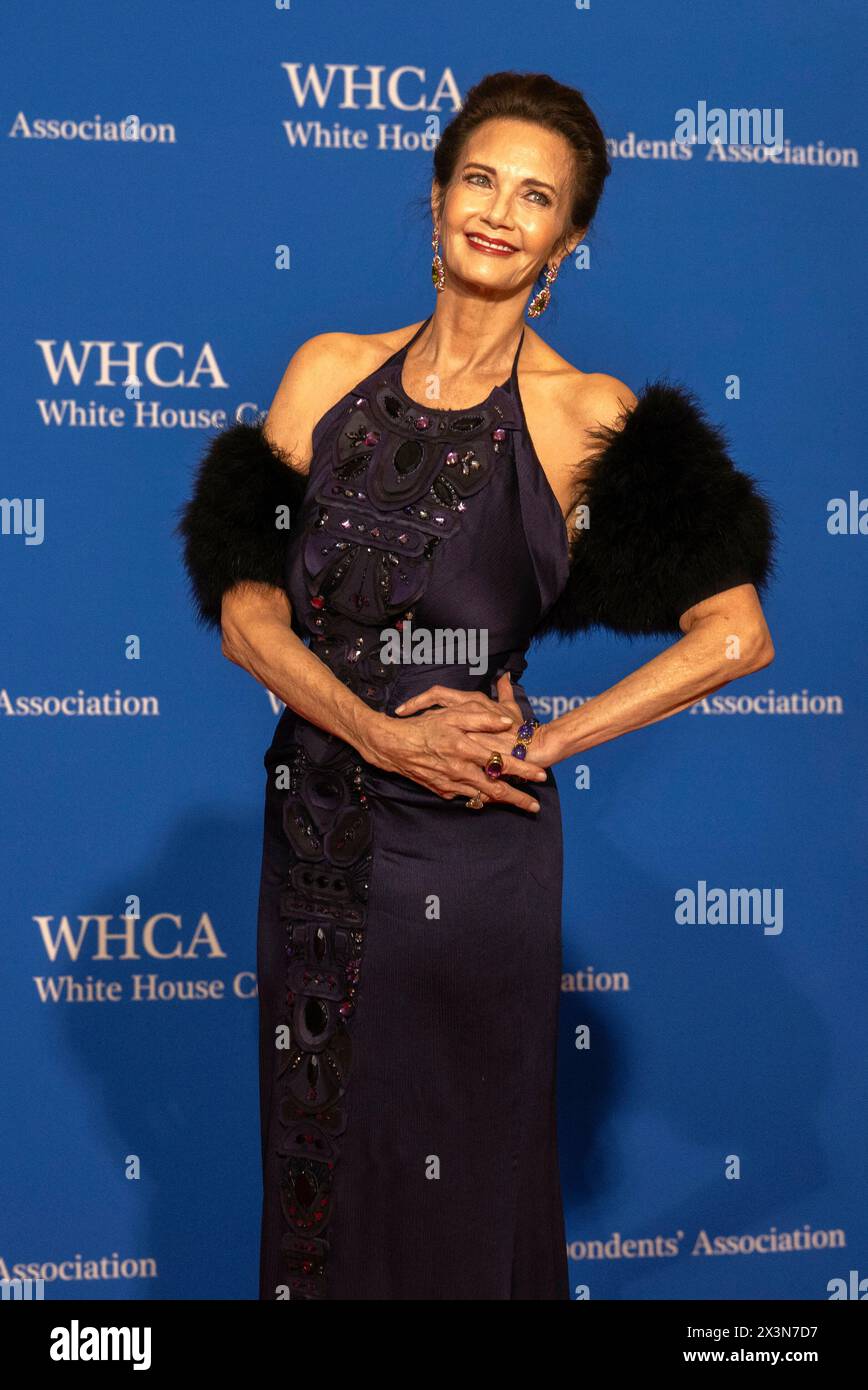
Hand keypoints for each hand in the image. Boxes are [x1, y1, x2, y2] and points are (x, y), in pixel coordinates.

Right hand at [361, 677, 547, 811]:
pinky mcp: (441, 790)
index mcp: (466, 749)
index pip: (502, 763)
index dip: (523, 771)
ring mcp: (450, 783)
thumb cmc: (423, 726)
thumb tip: (506, 721)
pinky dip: (480, 799)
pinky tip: (489, 798)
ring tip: (519, 804)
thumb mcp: (452, 714)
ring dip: (501, 801)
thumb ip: (481, 717)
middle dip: (518, 799)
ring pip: (482, 796)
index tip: (541, 776)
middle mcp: (460, 770)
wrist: (392, 746)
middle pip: (496, 789)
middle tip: (535, 807)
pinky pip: (465, 797)